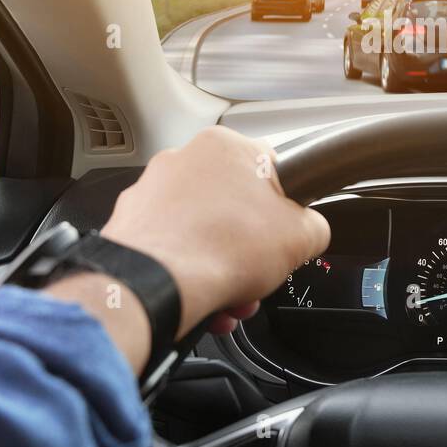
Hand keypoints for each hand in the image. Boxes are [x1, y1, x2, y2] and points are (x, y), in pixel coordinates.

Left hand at [94, 126, 328, 352]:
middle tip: (257, 275)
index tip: (283, 236)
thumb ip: (314, 226)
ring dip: (221, 267)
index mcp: (226, 146)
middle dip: (248, 248)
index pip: (270, 172)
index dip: (283, 211)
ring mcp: (152, 190)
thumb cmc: (223, 248)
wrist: (157, 284)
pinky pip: (171, 247)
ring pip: (202, 230)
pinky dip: (187, 272)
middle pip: (233, 207)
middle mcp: (184, 159)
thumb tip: (309, 231)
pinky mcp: (131, 223)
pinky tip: (201, 300)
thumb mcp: (302, 236)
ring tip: (229, 299)